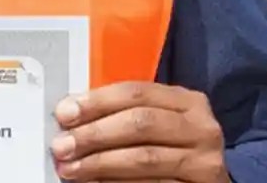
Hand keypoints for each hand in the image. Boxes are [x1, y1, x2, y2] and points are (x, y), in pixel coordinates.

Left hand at [50, 82, 226, 181]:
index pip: (136, 93)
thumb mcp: (156, 122)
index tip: (64, 114)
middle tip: (61, 146)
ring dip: (100, 164)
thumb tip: (69, 113)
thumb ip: (122, 113)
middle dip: (95, 134)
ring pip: (144, 158)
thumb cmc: (170, 147)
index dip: (97, 102)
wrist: (200, 182)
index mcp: (188, 101)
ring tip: (70, 169)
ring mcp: (205, 163)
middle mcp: (202, 129)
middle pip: (140, 123)